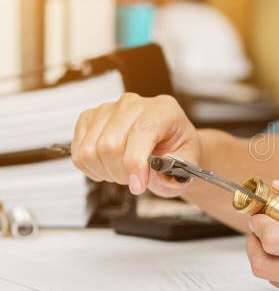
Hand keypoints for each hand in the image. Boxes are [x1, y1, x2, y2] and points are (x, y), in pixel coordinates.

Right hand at [71, 93, 200, 197]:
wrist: (166, 144)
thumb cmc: (177, 152)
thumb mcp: (188, 165)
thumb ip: (179, 172)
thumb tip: (160, 173)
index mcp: (164, 110)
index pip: (142, 131)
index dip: (136, 163)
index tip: (139, 187)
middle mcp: (134, 104)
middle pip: (110, 144)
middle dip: (121, 173)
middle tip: (134, 180)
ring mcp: (108, 109)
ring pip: (90, 150)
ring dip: (106, 172)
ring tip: (123, 172)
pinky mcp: (88, 118)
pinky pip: (78, 151)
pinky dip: (91, 168)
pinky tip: (108, 167)